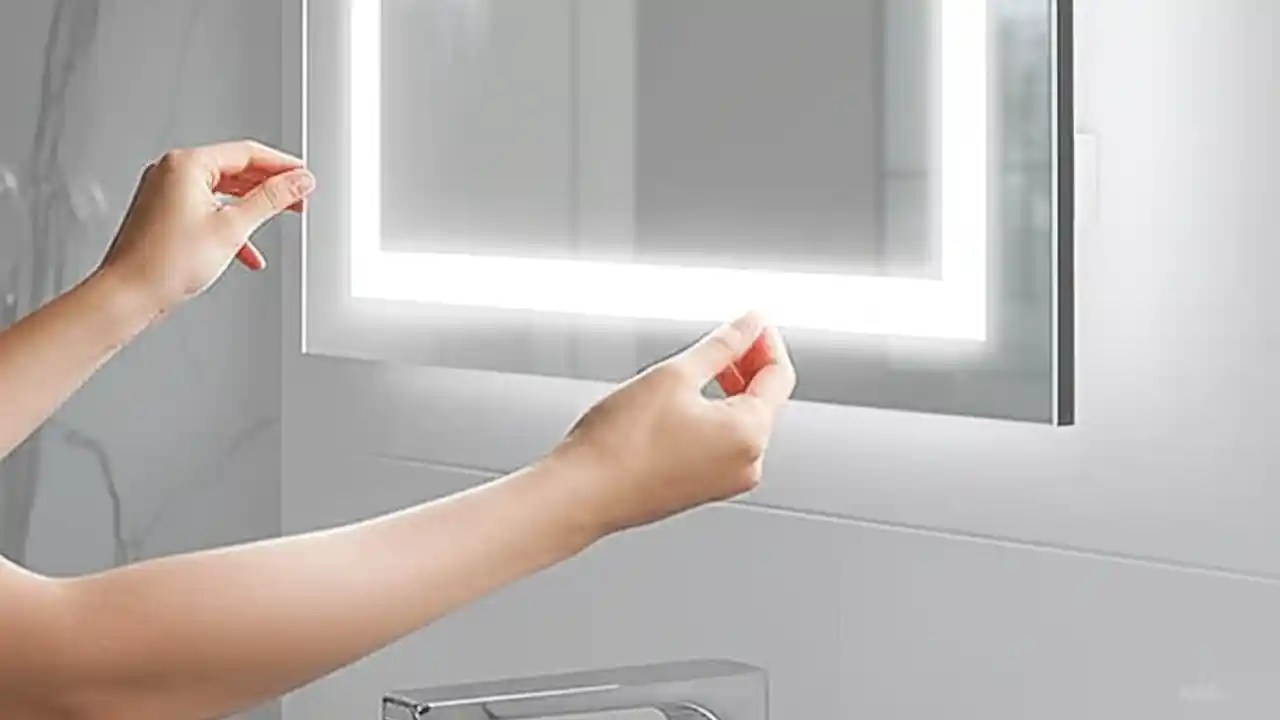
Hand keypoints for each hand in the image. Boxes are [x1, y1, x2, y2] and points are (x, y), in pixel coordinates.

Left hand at [98, 140, 314, 313]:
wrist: (128, 295)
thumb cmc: (164, 262)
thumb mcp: (233, 227)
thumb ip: (271, 200)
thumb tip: (298, 182)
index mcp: (186, 164)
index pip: (247, 153)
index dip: (282, 165)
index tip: (303, 177)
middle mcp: (171, 172)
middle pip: (234, 169)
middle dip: (269, 186)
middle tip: (297, 197)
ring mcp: (164, 192)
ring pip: (222, 192)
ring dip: (251, 206)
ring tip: (278, 218)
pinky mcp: (163, 214)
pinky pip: (206, 210)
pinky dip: (229, 224)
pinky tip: (246, 249)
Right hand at [554, 313, 795, 535]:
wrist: (583, 493)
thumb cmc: (620, 443)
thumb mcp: (675, 375)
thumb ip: (722, 346)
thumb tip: (750, 325)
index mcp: (749, 435)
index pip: (779, 375)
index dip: (765, 341)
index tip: (750, 321)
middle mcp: (747, 464)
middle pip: (765, 400)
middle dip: (748, 364)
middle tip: (725, 337)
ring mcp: (725, 480)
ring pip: (742, 421)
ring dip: (729, 388)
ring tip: (698, 367)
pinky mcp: (702, 488)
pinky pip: (722, 443)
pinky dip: (713, 415)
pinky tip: (685, 401)